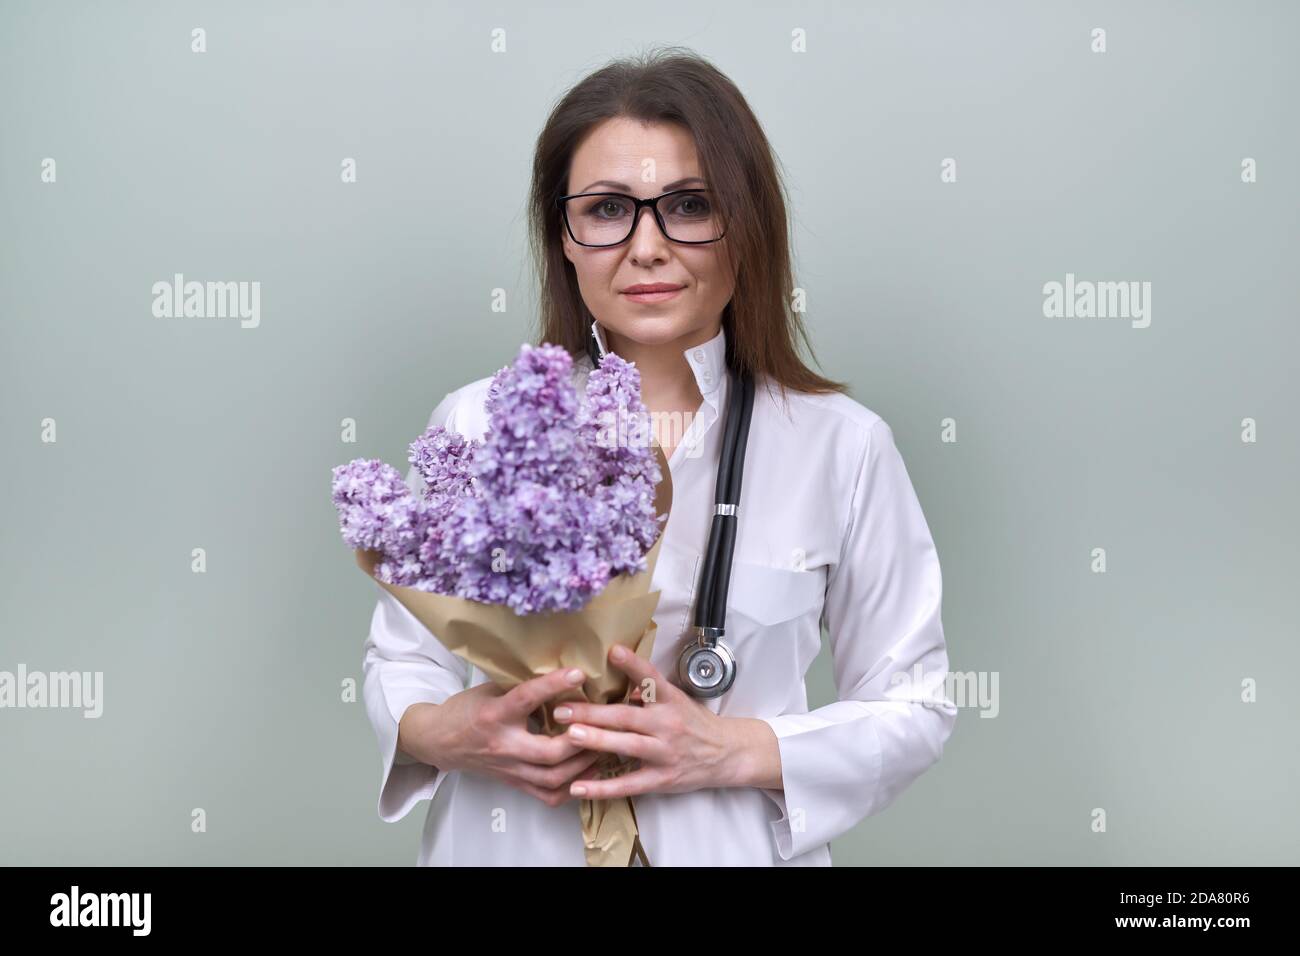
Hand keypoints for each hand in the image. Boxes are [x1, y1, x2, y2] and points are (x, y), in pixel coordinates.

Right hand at [397, 667, 602, 807]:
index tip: (579, 673)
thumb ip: (521, 686)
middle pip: (548, 753)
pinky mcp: (513, 783)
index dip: (553, 685)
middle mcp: (503, 746)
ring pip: (552, 779)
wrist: (438, 741)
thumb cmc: (466, 710)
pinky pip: (546, 795)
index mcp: (494, 715)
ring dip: (582, 765)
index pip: (526, 699)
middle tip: (601, 723)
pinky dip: (570, 788)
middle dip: (580, 740)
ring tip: (601, 747)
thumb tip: (560, 675)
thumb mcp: (489, 689)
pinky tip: (586, 773)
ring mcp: (509, 769)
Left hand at [552, 645, 781, 799]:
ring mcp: (664, 753)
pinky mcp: (661, 779)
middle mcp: (668, 725)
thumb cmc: (695, 723)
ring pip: (626, 746)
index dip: (633, 665)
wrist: (727, 754)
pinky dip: (602, 787)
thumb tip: (618, 678)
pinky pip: (628, 784)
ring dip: (595, 741)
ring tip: (568, 736)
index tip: (612, 651)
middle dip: (592, 712)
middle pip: (627, 716)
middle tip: (561, 708)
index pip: (652, 679)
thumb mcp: (678, 699)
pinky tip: (578, 786)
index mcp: (671, 700)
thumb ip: (649, 691)